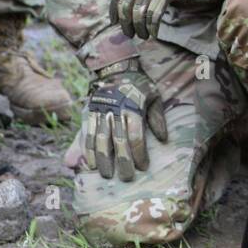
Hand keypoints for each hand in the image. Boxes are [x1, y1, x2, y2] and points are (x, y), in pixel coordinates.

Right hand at [78, 64, 167, 180]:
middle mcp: (115, 110)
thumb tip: (163, 140)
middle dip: (122, 161)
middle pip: (118, 140)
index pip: (136, 135)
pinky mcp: (87, 113)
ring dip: (102, 159)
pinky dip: (85, 150)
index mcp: (133, 107)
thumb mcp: (154, 97)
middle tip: (126, 178)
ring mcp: (99, 111)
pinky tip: (88, 164)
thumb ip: (158, 118)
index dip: (140, 153)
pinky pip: (85, 134)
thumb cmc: (139, 86)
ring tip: (106, 175)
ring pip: (99, 139)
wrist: (115, 68)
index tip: (143, 168)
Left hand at [111, 0, 211, 38]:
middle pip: (126, 6)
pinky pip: (154, 14)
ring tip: (142, 36)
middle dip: (125, 23)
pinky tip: (153, 33)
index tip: (114, 21)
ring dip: (139, 28)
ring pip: (139, 13)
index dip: (113, 10)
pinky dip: (152, 26)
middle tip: (128, 33)